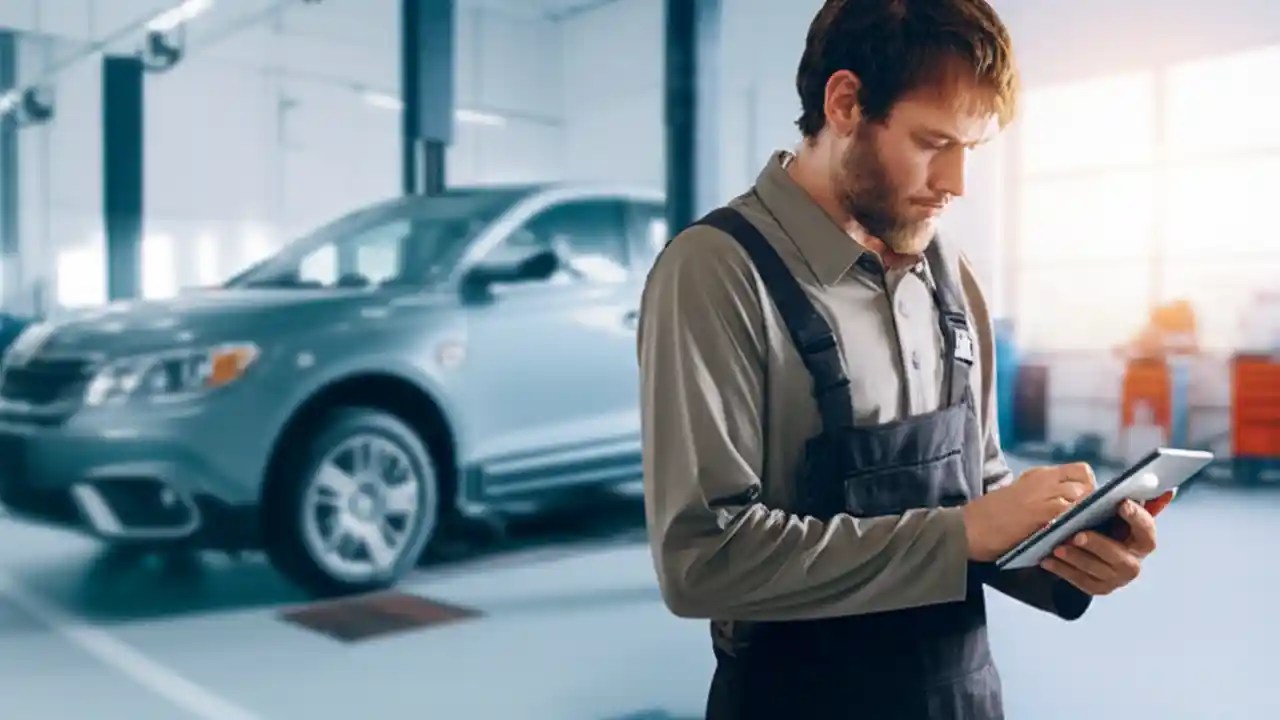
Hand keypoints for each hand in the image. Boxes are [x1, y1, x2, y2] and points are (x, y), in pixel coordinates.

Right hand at [963, 462, 1096, 561]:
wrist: (967, 529)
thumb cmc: (989, 521)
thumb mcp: (1019, 501)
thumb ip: (1043, 500)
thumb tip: (1069, 511)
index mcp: (1037, 475)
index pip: (1080, 471)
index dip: (1090, 488)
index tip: (1088, 506)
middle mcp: (1042, 478)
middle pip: (1086, 481)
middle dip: (1093, 502)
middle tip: (1089, 522)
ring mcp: (1042, 492)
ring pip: (1082, 494)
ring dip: (1087, 513)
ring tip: (1083, 530)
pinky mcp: (1040, 510)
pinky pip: (1071, 511)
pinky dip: (1076, 523)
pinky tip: (1072, 536)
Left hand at [1039, 489, 1171, 595]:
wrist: (1093, 550)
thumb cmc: (1108, 524)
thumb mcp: (1122, 512)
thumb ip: (1142, 502)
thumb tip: (1170, 490)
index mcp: (1143, 541)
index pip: (1147, 531)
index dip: (1137, 518)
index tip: (1121, 503)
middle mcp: (1133, 563)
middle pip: (1120, 558)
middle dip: (1099, 545)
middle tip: (1077, 535)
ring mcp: (1116, 579)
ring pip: (1096, 571)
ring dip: (1076, 558)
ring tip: (1056, 546)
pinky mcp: (1097, 588)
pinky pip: (1079, 582)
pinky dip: (1062, 570)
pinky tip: (1046, 559)